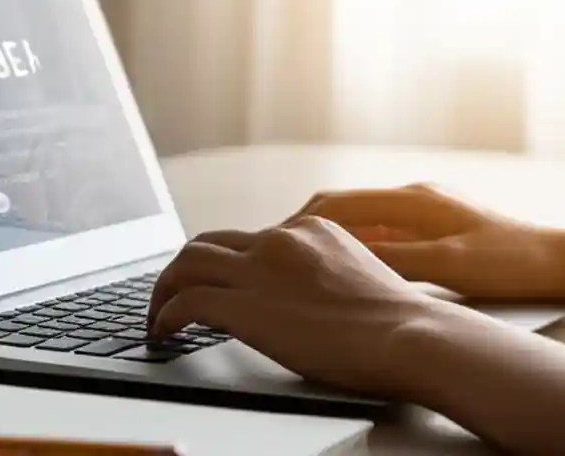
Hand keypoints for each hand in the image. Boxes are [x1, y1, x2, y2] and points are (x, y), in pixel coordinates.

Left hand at [146, 216, 465, 396]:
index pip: (249, 238)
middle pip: (208, 242)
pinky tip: (162, 333)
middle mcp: (279, 240)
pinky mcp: (245, 304)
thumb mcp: (358, 276)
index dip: (225, 262)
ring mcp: (260, 269)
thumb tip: (303, 298)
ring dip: (163, 289)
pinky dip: (165, 315)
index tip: (215, 282)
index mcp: (308, 230)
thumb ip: (323, 274)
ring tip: (155, 315)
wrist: (409, 335)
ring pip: (186, 262)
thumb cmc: (398, 324)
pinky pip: (186, 301)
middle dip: (183, 268)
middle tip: (171, 294)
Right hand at [294, 184, 564, 299]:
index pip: (338, 203)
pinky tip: (351, 267)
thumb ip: (394, 258)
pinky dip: (358, 244)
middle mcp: (414, 197)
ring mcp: (425, 209)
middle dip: (306, 226)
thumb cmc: (510, 263)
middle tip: (276, 253)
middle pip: (344, 205)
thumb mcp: (447, 265)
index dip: (300, 222)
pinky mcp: (435, 225)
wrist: (560, 260)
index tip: (272, 242)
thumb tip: (343, 255)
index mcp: (413, 200)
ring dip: (331, 236)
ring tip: (304, 263)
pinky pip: (382, 230)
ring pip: (361, 218)